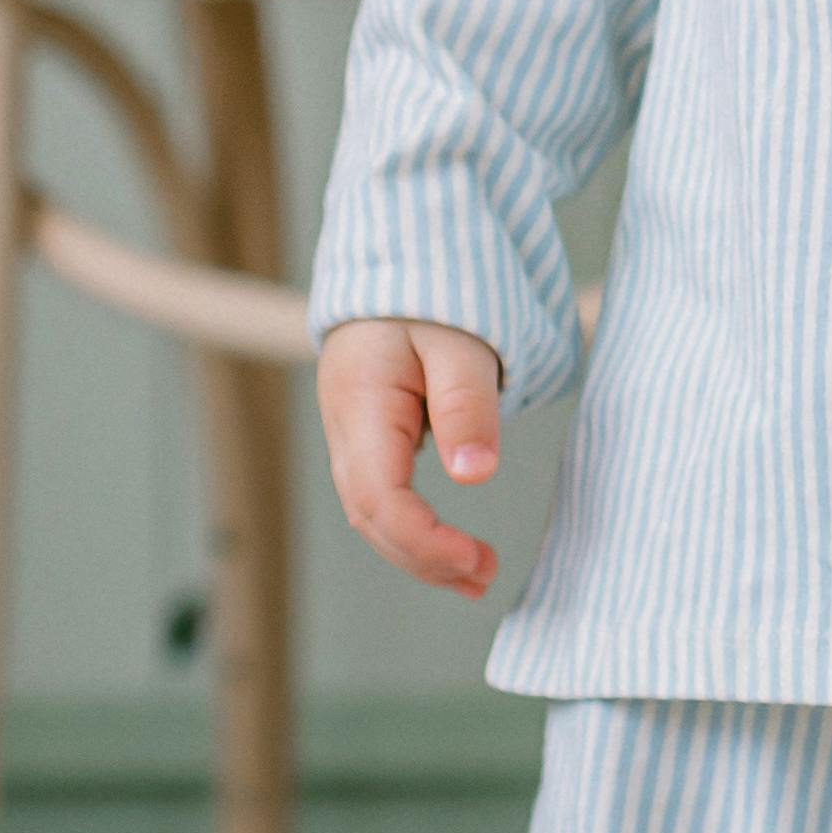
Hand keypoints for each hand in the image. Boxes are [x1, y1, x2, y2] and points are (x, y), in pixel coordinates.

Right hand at [317, 316, 505, 595]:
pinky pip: (382, 496)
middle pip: (371, 517)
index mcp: (360, 402)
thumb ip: (466, 403)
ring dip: (420, 553)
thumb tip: (474, 473)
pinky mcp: (368, 435)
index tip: (476, 558)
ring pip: (372, 514)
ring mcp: (350, 433)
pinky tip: (452, 549)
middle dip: (425, 559)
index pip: (380, 497)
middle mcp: (344, 426)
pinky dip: (414, 530)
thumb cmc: (432, 288)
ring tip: (477, 577)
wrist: (400, 254)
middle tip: (486, 577)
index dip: (424, 540)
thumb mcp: (460, 340)